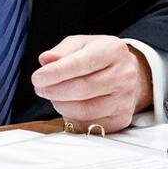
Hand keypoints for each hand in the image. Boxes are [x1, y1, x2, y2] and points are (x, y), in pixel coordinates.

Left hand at [31, 34, 150, 132]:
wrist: (130, 75)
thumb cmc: (101, 58)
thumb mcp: (83, 44)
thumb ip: (63, 50)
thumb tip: (46, 60)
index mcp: (114, 51)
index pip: (82, 63)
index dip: (57, 72)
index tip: (37, 78)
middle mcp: (124, 75)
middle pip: (82, 89)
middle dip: (54, 90)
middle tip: (40, 88)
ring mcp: (125, 100)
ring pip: (84, 110)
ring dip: (61, 105)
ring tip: (54, 96)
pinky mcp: (121, 119)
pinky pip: (89, 125)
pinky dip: (72, 118)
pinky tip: (68, 107)